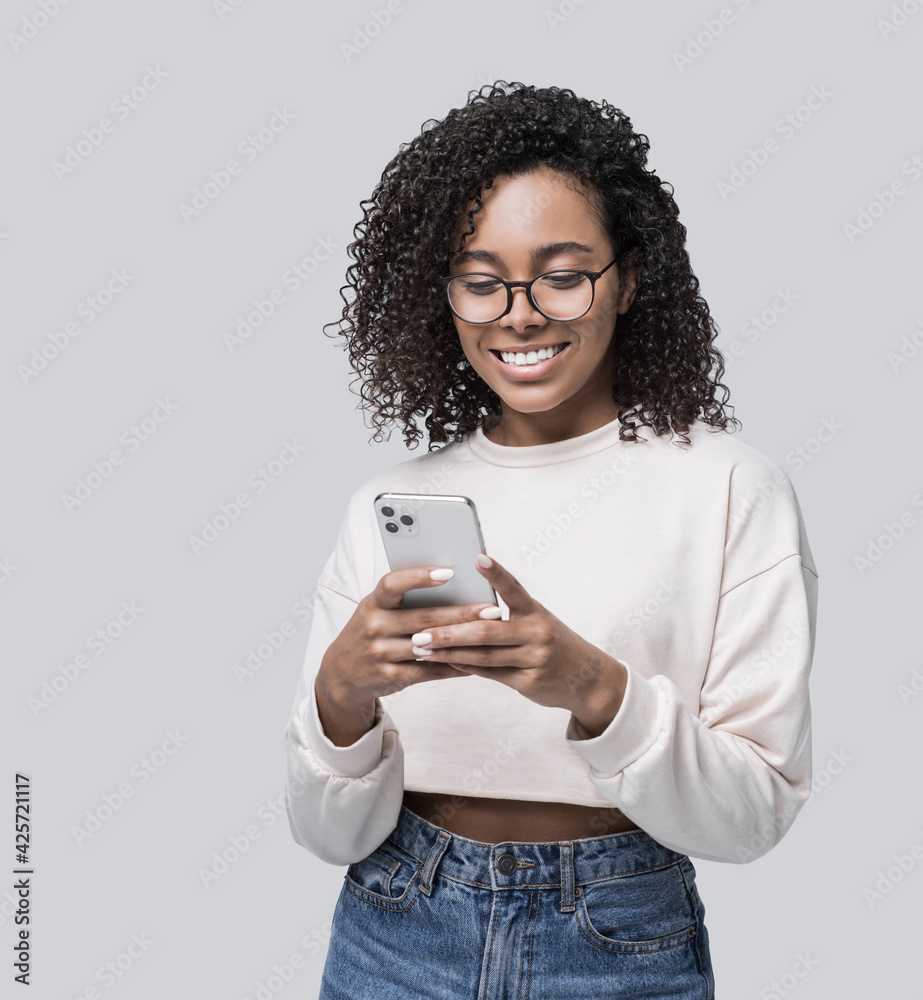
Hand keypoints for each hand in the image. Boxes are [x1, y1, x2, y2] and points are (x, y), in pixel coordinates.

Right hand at [317, 565, 499, 716]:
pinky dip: (453, 667)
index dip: (418, 577)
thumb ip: (404, 598)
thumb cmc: (370, 631)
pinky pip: (428, 671)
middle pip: (423, 618)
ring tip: (491, 635)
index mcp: (372, 603)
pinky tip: (475, 663)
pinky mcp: (391, 676)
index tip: (448, 572)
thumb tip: (451, 581)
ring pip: (430, 647)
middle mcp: (374, 627)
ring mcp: (381, 653)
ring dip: (463, 641)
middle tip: (492, 609)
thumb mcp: (377, 609)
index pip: (392, 584)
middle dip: (461, 613)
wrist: (341, 673)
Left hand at [410, 554, 627, 733]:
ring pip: (483, 656)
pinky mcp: (528, 682)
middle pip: (485, 630)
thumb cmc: (553, 643)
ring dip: (449, 653)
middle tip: (419, 632)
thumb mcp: (539, 622)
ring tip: (423, 649)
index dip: (496, 573)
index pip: (513, 588)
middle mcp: (536, 632)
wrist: (588, 679)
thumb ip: (508, 615)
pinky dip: (466, 667)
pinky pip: (490, 674)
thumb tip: (465, 606)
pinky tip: (445, 663)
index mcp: (536, 611)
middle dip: (449, 632)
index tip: (478, 557)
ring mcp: (533, 659)